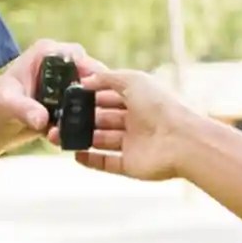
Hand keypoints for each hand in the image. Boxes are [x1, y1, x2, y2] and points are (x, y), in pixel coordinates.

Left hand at [0, 38, 105, 145]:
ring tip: (91, 130)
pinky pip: (88, 108)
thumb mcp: (6, 104)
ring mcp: (68, 83)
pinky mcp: (71, 100)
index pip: (78, 56)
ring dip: (95, 111)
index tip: (98, 93)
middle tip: (101, 116)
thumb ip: (24, 109)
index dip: (92, 72)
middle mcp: (61, 64)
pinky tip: (84, 136)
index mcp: (47, 53)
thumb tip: (42, 119)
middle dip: (99, 95)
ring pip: (94, 93)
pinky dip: (88, 122)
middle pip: (93, 74)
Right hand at [59, 68, 191, 181]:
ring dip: (81, 138)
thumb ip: (106, 78)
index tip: (70, 95)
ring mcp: (133, 145)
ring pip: (102, 141)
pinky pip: (107, 163)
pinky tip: (75, 154)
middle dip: (82, 118)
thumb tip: (85, 81)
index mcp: (138, 100)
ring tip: (59, 136)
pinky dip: (91, 160)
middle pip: (103, 120)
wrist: (182, 141)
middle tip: (61, 117)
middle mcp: (136, 122)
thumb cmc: (159, 106)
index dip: (91, 96)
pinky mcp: (131, 165)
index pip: (109, 97)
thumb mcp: (132, 80)